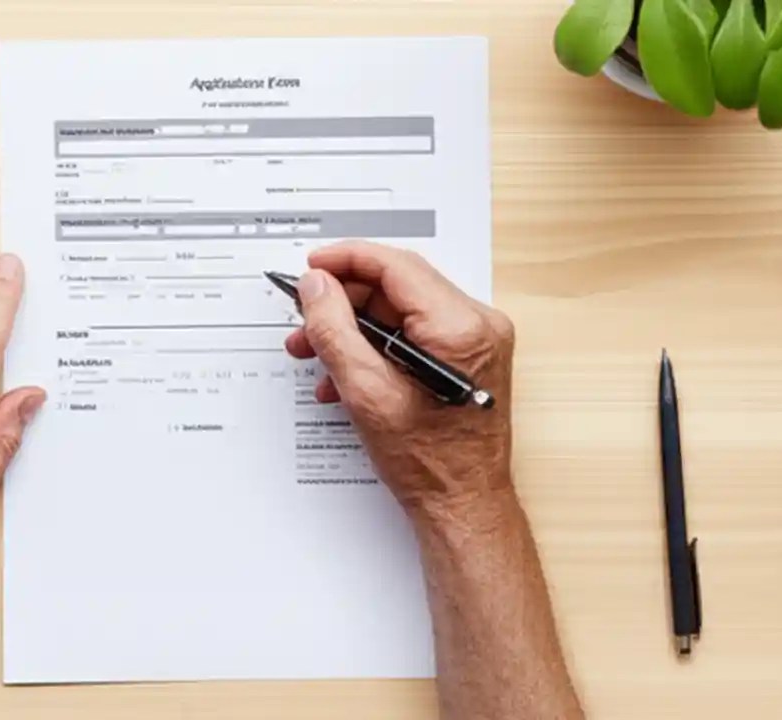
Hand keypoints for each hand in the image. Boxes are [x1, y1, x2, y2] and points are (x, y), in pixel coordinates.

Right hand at [284, 241, 513, 516]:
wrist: (462, 504)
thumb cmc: (430, 463)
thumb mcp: (366, 393)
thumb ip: (335, 331)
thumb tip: (317, 288)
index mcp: (460, 328)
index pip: (395, 266)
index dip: (346, 260)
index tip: (312, 268)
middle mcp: (477, 326)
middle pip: (396, 286)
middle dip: (343, 301)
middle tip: (304, 316)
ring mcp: (475, 341)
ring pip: (400, 311)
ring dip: (353, 327)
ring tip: (314, 351)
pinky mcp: (466, 357)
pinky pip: (412, 334)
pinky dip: (374, 346)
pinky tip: (343, 373)